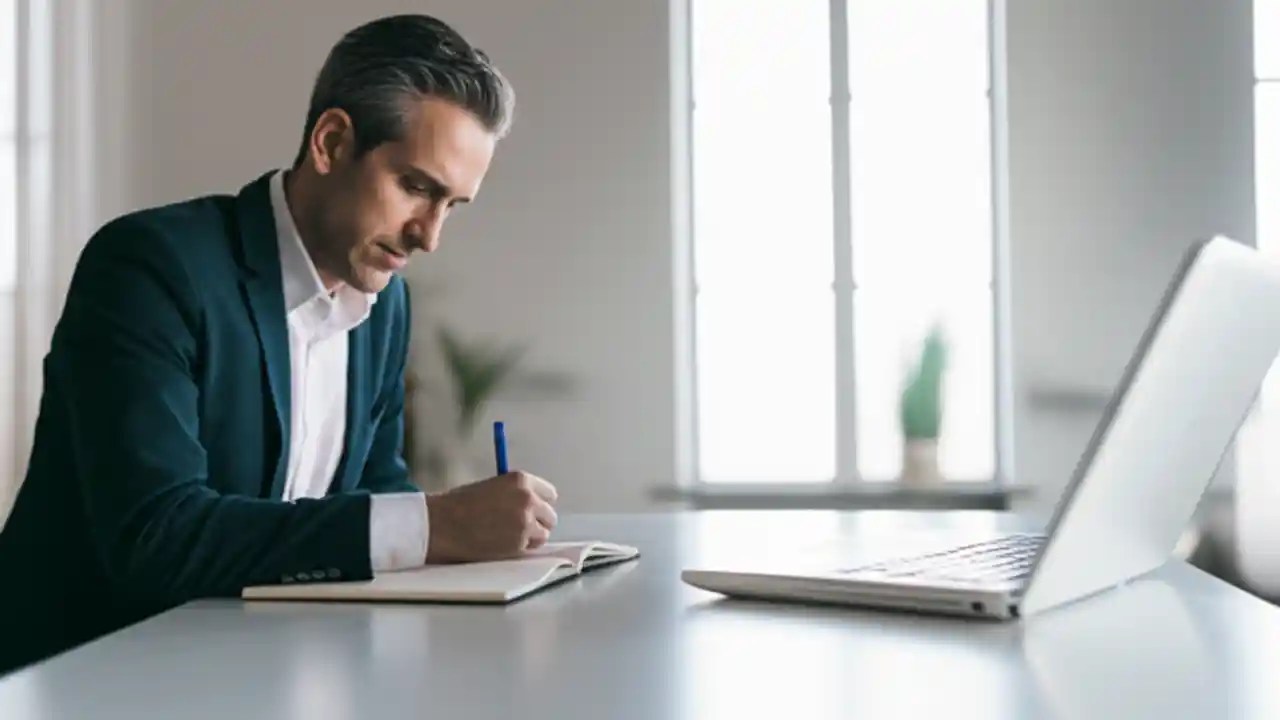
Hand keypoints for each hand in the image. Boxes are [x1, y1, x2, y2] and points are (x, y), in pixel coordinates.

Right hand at [425, 471, 558, 562]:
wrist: (443, 524)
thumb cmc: (460, 504)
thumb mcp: (492, 487)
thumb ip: (515, 493)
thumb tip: (533, 504)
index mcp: (521, 480)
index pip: (549, 493)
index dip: (540, 503)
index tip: (534, 510)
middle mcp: (528, 499)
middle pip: (550, 515)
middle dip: (538, 522)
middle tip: (520, 527)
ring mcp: (526, 522)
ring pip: (543, 534)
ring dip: (530, 537)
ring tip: (508, 536)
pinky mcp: (519, 542)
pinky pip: (530, 548)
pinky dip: (520, 548)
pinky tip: (501, 543)